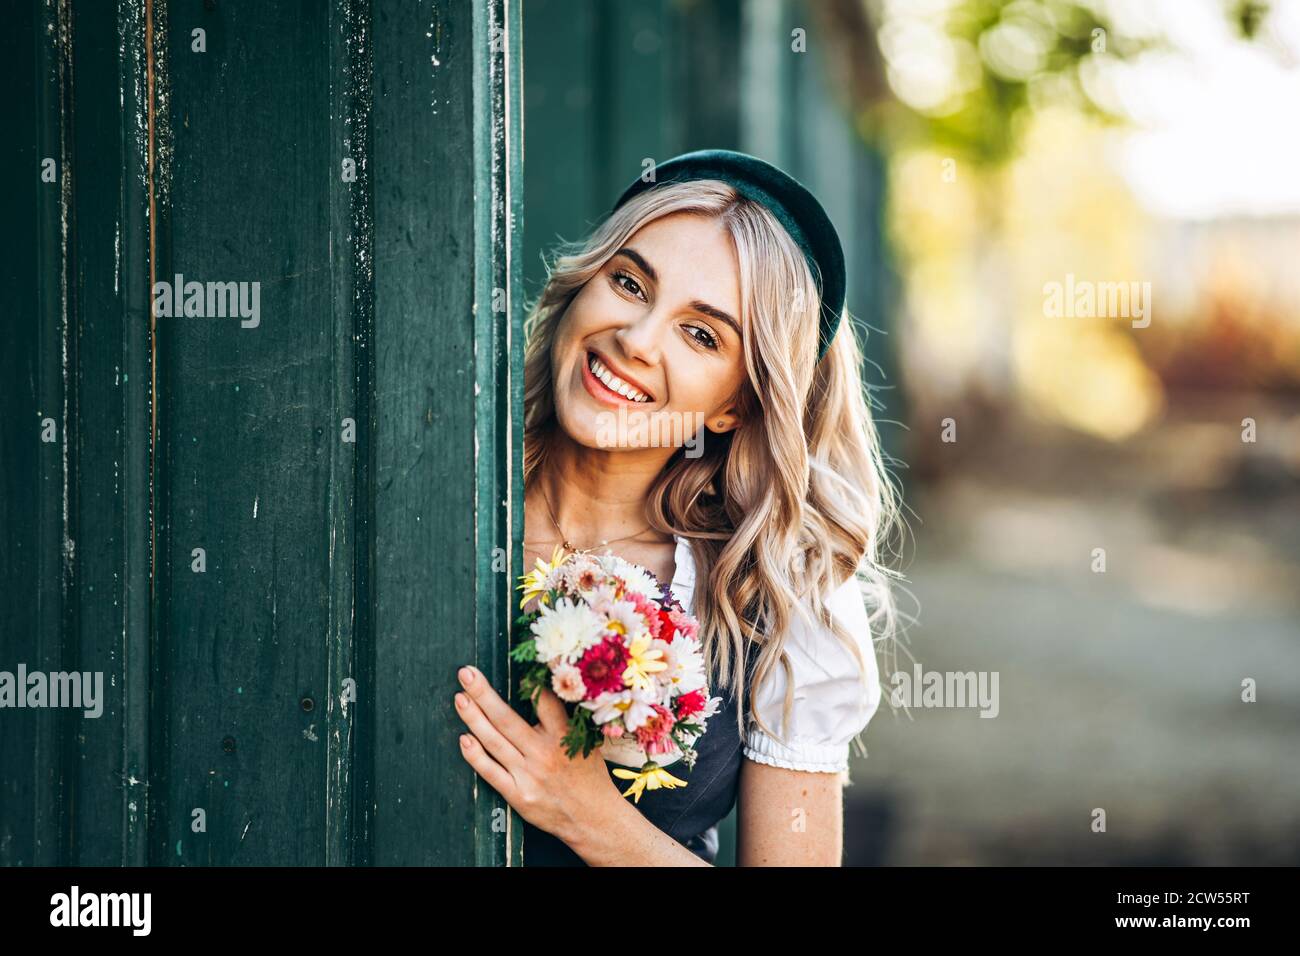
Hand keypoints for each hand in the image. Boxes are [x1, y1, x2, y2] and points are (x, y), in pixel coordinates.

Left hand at [453, 664, 619, 843]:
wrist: (593, 819)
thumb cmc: (589, 776)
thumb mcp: (586, 741)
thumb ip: (563, 720)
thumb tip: (544, 688)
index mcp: (564, 737)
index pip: (544, 701)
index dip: (529, 681)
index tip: (515, 661)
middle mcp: (544, 753)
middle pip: (506, 719)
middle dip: (483, 693)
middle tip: (466, 673)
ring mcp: (528, 775)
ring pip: (494, 742)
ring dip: (473, 718)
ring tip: (459, 697)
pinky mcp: (518, 795)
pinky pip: (491, 772)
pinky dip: (475, 755)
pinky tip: (464, 738)